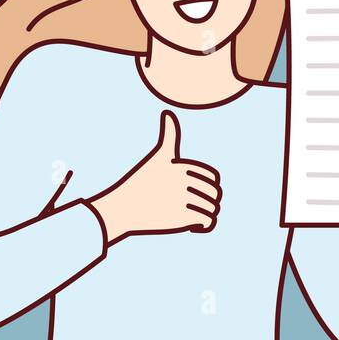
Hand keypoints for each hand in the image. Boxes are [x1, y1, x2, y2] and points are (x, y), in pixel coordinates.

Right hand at [89, 110, 221, 244]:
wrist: (123, 208)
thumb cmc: (142, 181)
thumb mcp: (158, 157)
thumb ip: (169, 136)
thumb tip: (168, 113)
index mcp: (182, 166)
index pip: (212, 177)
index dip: (208, 186)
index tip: (193, 192)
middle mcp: (184, 180)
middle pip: (215, 193)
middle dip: (209, 200)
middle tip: (194, 207)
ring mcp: (184, 199)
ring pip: (213, 208)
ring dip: (207, 213)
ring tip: (194, 215)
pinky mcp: (182, 217)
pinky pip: (208, 221)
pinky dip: (205, 224)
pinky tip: (194, 226)